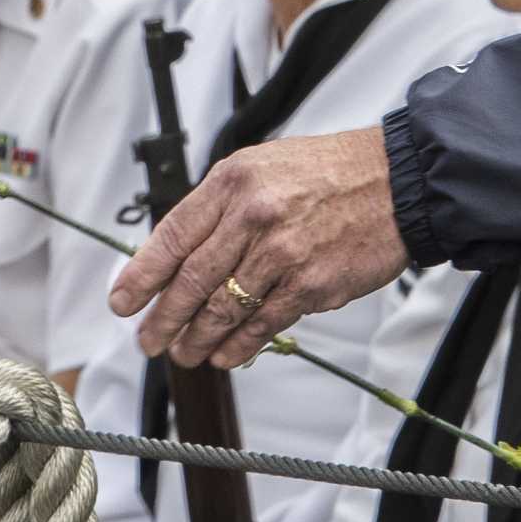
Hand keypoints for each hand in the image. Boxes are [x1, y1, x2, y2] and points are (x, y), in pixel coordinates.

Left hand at [109, 127, 409, 368]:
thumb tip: (179, 255)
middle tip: (149, 340)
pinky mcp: (312, 285)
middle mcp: (254, 215)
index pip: (172, 236)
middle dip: (163, 318)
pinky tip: (225, 354)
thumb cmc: (330, 172)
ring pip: (223, 309)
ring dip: (196, 339)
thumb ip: (221, 206)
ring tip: (184, 353)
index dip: (141, 275)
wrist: (397, 180)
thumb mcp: (263, 167)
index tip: (123, 302)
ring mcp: (283, 253)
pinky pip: (263, 325)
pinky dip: (238, 346)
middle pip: (191, 281)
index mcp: (235, 181)